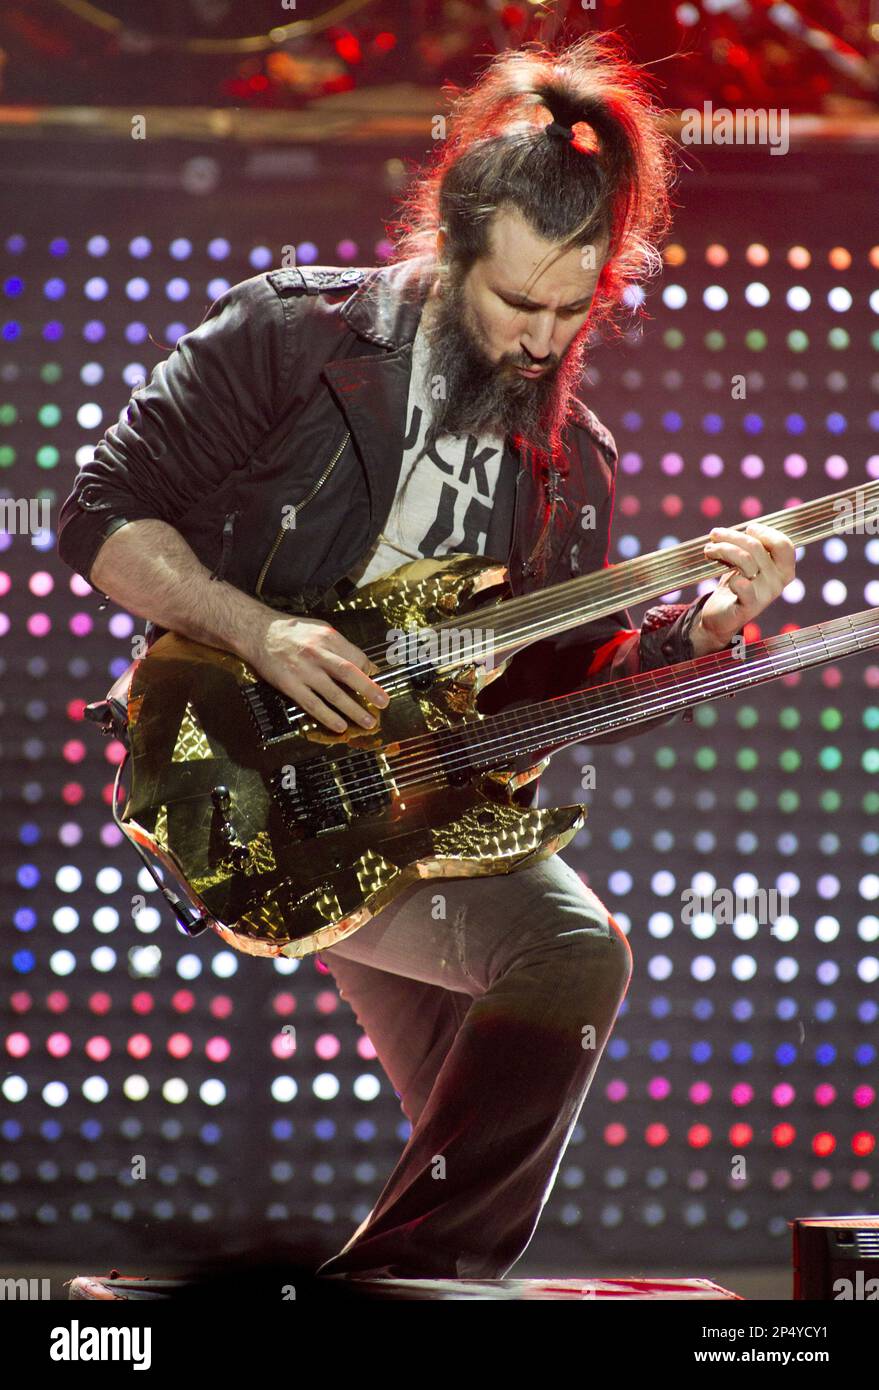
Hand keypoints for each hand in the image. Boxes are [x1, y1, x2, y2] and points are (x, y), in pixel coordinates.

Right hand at [244, 613, 388, 733]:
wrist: (258, 632)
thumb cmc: (291, 631)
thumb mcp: (319, 629)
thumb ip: (340, 646)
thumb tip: (364, 664)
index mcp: (327, 637)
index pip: (356, 657)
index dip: (370, 672)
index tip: (379, 683)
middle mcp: (317, 652)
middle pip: (349, 673)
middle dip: (369, 690)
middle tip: (384, 703)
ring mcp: (303, 670)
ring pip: (333, 693)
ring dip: (353, 710)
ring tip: (368, 721)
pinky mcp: (290, 685)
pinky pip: (313, 704)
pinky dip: (328, 716)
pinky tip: (340, 725)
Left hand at [696, 520, 795, 650]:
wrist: (721, 618)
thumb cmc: (737, 585)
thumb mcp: (748, 564)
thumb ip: (752, 548)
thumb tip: (747, 529)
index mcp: (783, 571)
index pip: (783, 545)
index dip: (766, 532)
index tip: (747, 529)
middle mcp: (778, 583)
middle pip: (757, 547)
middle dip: (733, 536)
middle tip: (715, 534)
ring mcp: (764, 596)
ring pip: (744, 559)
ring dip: (722, 548)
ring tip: (709, 549)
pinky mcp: (747, 608)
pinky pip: (743, 588)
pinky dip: (735, 581)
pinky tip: (728, 579)